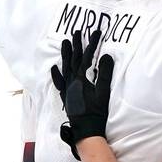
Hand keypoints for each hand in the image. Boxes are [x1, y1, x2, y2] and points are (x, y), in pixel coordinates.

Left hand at [51, 29, 112, 158]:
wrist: (86, 129)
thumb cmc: (96, 112)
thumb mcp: (103, 92)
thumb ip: (105, 74)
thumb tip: (106, 56)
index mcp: (81, 78)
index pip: (87, 56)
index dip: (92, 43)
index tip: (96, 32)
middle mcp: (72, 80)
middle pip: (74, 59)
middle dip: (76, 44)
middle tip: (77, 32)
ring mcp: (67, 88)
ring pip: (65, 66)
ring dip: (66, 54)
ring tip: (65, 42)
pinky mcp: (66, 95)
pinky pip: (59, 82)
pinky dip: (56, 74)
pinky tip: (54, 67)